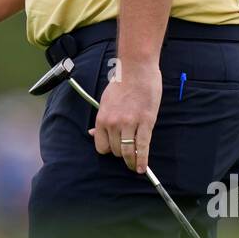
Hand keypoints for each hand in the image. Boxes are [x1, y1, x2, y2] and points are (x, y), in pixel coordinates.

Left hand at [88, 59, 161, 173]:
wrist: (136, 69)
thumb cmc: (121, 84)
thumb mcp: (105, 102)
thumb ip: (101, 121)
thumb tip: (93, 134)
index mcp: (102, 119)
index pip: (101, 146)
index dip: (109, 150)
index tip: (114, 150)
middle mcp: (113, 123)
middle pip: (115, 151)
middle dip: (121, 154)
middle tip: (128, 154)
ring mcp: (130, 124)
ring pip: (128, 152)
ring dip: (131, 162)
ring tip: (135, 166)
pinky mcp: (146, 122)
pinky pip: (143, 147)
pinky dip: (142, 160)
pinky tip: (143, 168)